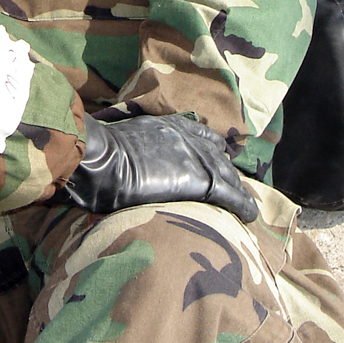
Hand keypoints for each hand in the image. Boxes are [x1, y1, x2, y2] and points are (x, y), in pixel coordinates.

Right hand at [64, 113, 257, 221]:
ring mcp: (196, 158)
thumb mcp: (119, 140)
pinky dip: (243, 205)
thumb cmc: (95, 154)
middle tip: (231, 187)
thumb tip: (118, 159)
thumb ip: (131, 148)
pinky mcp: (202, 181)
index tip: (215, 157)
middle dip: (225, 170)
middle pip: (217, 155)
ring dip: (235, 189)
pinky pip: (233, 195)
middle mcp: (186, 138)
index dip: (209, 147)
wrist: (99, 158)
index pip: (199, 132)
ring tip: (241, 204)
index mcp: (165, 126)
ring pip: (228, 175)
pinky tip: (248, 216)